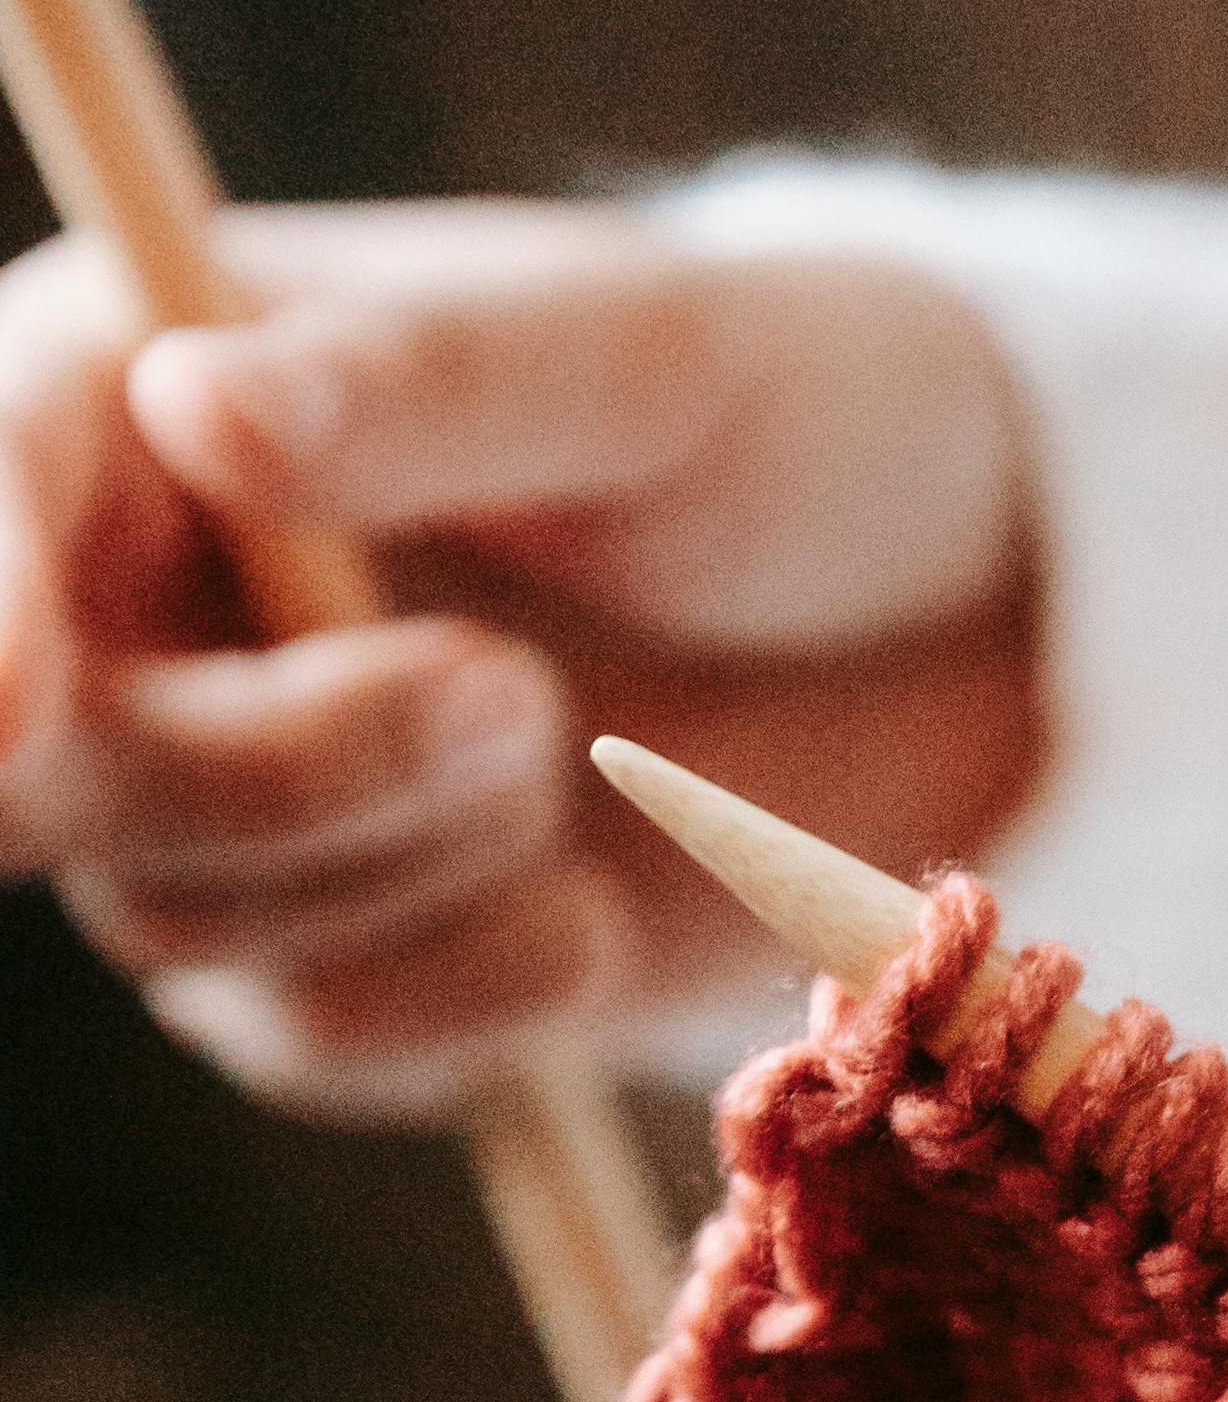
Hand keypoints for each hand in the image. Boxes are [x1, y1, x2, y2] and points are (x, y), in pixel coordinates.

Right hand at [0, 201, 1041, 1116]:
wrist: (960, 626)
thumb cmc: (792, 422)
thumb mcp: (644, 362)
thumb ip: (426, 381)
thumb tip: (194, 401)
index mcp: (143, 380)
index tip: (23, 714)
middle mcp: (132, 595)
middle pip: (40, 770)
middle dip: (272, 774)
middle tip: (513, 699)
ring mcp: (220, 794)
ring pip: (181, 922)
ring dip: (418, 868)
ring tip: (575, 741)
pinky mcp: (339, 957)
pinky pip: (321, 1038)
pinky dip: (475, 994)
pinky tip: (593, 898)